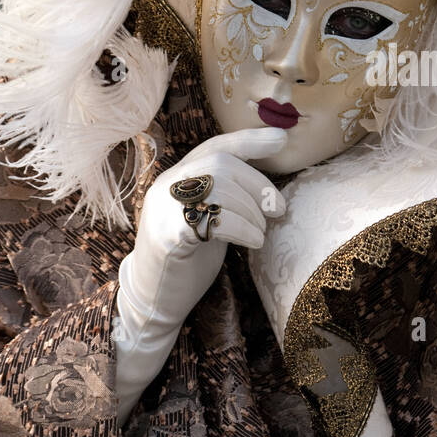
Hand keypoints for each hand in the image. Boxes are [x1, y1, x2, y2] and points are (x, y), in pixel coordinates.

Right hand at [114, 127, 286, 424]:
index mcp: (178, 177)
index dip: (250, 139)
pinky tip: (251, 242)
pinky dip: (242, 228)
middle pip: (221, 164)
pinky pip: (211, 219)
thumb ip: (229, 198)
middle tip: (276, 211)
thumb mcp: (209, 218)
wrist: (154, 298)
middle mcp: (167, 186)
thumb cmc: (189, 258)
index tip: (282, 138)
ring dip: (252, 212)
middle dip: (258, 185)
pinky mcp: (167, 237)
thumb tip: (273, 194)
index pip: (216, 147)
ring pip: (219, 189)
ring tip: (260, 234)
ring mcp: (163, 209)